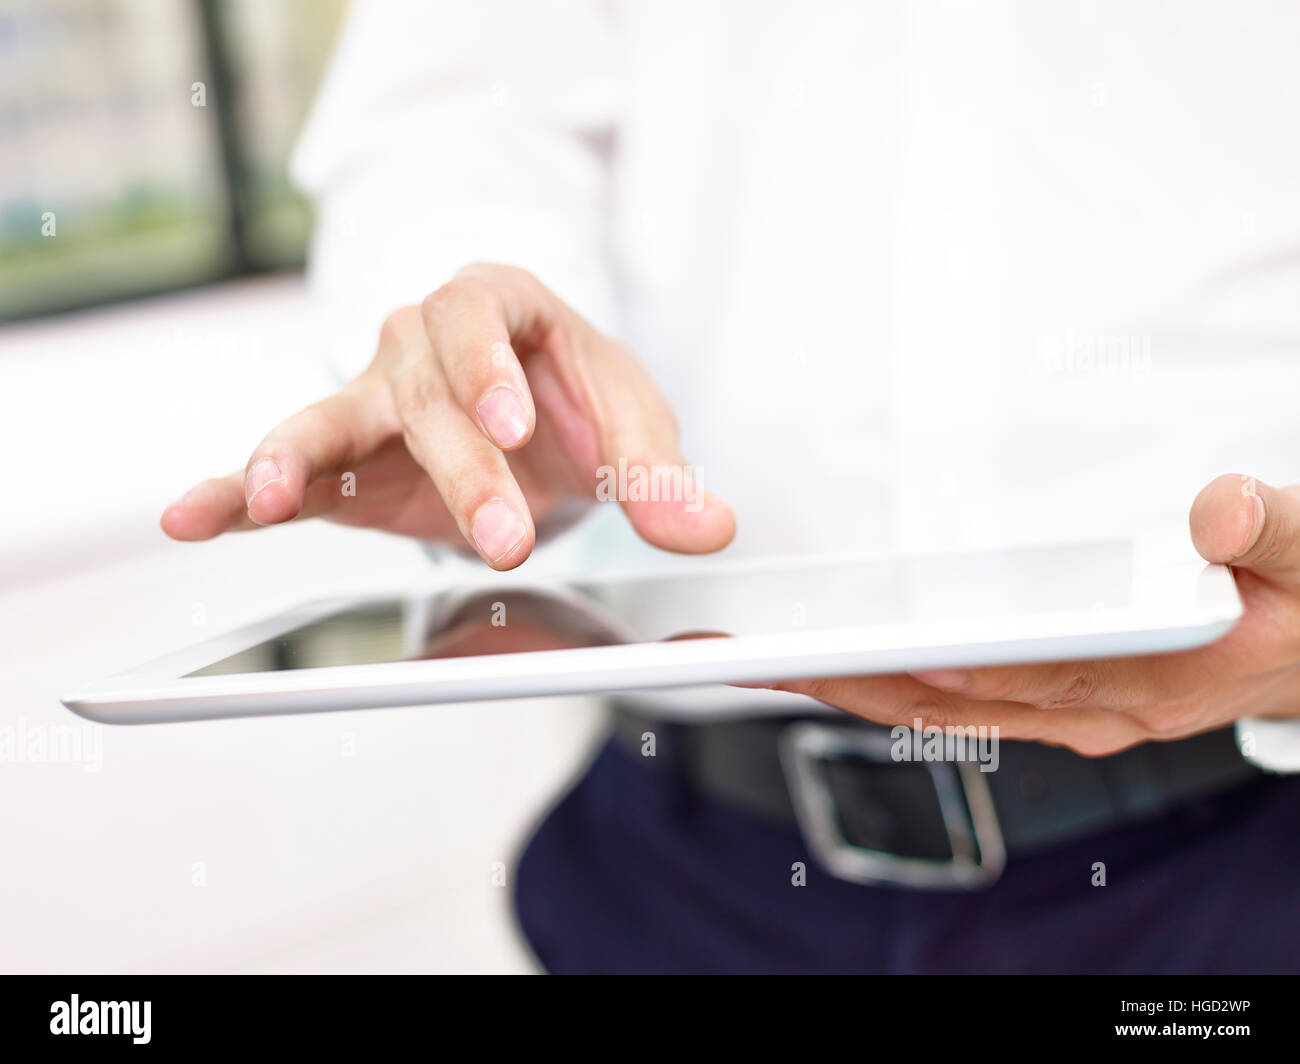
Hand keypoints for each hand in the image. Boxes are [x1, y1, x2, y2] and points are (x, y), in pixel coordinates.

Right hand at [161, 264, 734, 567]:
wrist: (535, 422)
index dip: (491, 368)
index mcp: (500, 304)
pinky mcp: (340, 457)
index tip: (515, 427)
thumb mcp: (632, 428)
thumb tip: (710, 526)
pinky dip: (238, 491)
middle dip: (462, 467)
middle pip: (424, 390)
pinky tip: (196, 518)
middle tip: (505, 538)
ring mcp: (371, 393)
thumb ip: (662, 477)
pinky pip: (283, 466)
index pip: (483, 315)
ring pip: (332, 420)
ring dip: (302, 460)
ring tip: (273, 496)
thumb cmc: (578, 403)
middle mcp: (423, 338)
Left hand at [767, 474, 1299, 755]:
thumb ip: (1271, 534)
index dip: (955, 667)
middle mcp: (1097, 708)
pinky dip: (899, 685)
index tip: (880, 653)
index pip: (1033, 677)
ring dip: (864, 688)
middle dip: (861, 683)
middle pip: (958, 702)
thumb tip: (1219, 512)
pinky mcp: (1058, 700)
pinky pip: (963, 702)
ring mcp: (1072, 710)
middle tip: (772, 658)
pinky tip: (852, 664)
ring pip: (947, 710)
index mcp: (1151, 680)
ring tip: (780, 662)